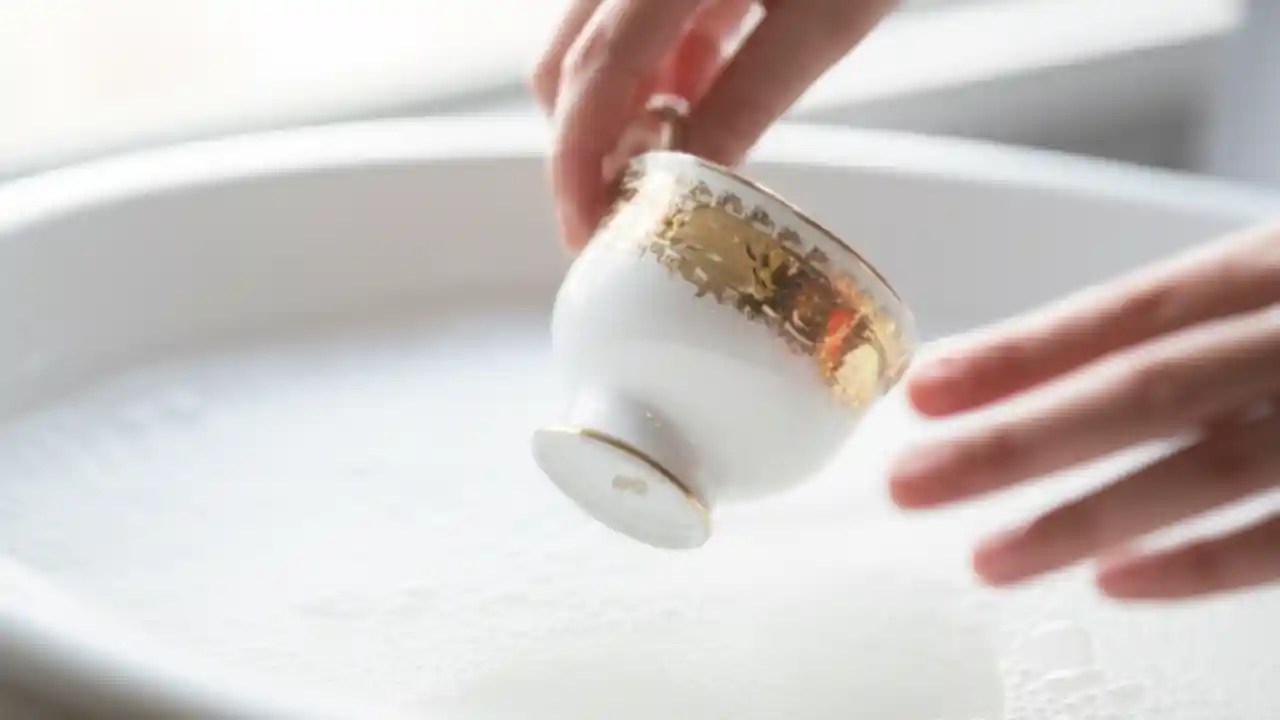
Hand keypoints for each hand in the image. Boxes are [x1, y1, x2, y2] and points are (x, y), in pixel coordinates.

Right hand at [531, 0, 898, 249]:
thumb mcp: (826, 17)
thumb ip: (748, 99)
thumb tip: (692, 187)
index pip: (594, 74)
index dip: (578, 161)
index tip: (585, 229)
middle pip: (571, 61)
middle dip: (589, 145)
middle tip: (621, 213)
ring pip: (598, 43)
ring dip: (625, 113)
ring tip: (669, 167)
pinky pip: (638, 19)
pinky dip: (657, 74)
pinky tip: (692, 107)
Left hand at [890, 225, 1279, 599]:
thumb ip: (1212, 321)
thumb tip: (1071, 372)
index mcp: (1275, 266)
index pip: (1131, 312)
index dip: (1023, 355)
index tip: (923, 389)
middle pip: (1143, 391)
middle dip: (1015, 440)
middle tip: (908, 482)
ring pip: (1205, 469)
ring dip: (1083, 517)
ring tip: (985, 560)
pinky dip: (1202, 565)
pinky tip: (1109, 580)